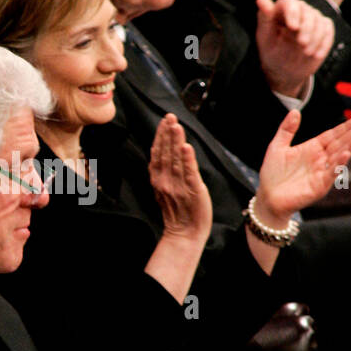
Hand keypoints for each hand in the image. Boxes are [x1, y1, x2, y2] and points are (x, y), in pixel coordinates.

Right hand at [149, 114, 211, 244]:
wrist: (185, 233)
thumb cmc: (178, 211)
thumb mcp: (166, 188)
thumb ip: (165, 170)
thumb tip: (165, 151)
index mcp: (158, 179)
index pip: (159, 152)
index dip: (161, 135)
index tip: (165, 121)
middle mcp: (165, 180)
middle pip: (166, 152)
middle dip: (168, 133)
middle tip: (170, 116)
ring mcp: (178, 185)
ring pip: (176, 159)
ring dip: (175, 141)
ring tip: (176, 126)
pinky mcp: (192, 190)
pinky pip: (189, 173)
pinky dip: (187, 159)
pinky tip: (186, 147)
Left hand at [255, 0, 334, 96]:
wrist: (286, 71)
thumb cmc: (272, 52)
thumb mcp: (265, 38)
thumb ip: (264, 18)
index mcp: (280, 10)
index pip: (290, 3)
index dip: (292, 13)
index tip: (293, 27)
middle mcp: (297, 10)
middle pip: (308, 12)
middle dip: (307, 28)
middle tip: (302, 44)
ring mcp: (311, 18)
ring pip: (319, 21)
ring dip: (315, 38)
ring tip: (306, 52)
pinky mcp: (322, 27)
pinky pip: (328, 29)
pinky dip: (324, 42)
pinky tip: (316, 55)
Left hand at [256, 110, 350, 221]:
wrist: (268, 197)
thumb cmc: (272, 174)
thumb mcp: (277, 147)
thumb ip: (287, 129)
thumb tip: (295, 111)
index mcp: (312, 149)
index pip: (332, 136)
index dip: (345, 128)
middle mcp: (320, 160)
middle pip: (339, 144)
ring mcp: (321, 173)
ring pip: (338, 158)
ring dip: (350, 147)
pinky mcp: (319, 186)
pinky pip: (330, 174)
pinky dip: (338, 165)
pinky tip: (345, 155)